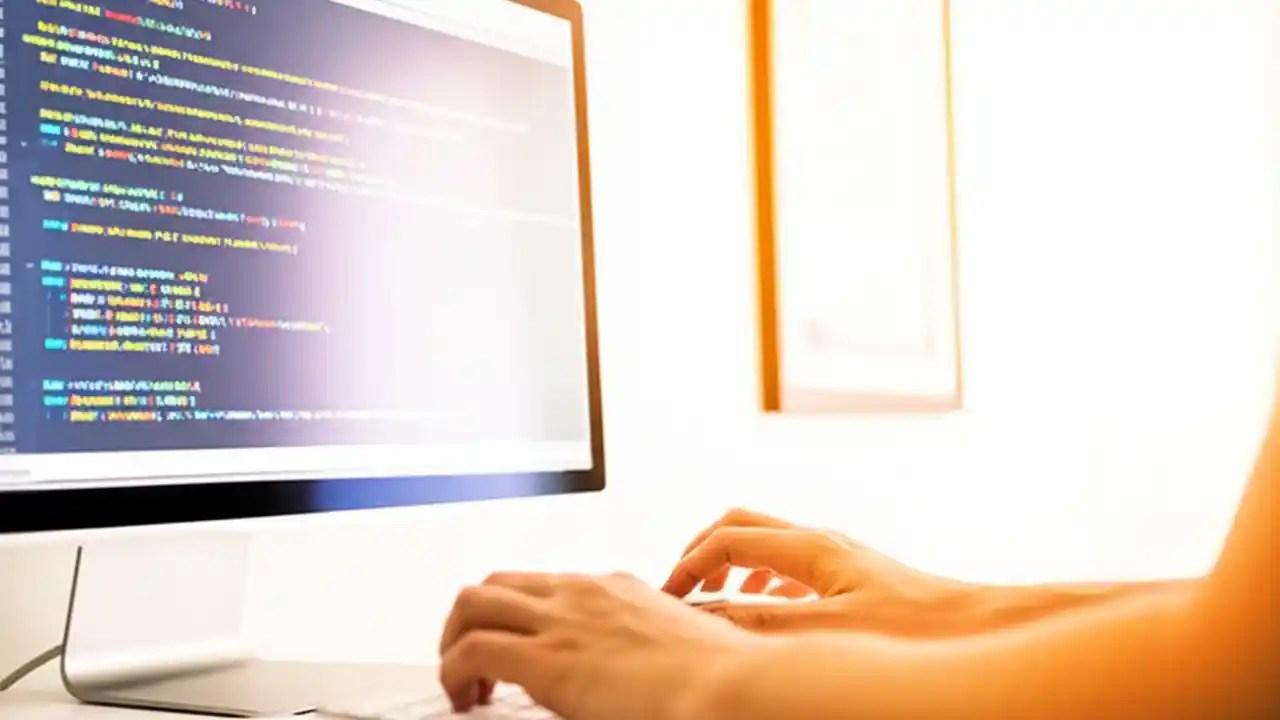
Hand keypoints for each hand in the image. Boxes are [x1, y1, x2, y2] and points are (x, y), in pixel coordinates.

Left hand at [438, 571, 764, 719]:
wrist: (727, 684)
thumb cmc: (718, 674)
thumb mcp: (677, 644)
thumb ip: (648, 648)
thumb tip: (643, 675)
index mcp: (615, 588)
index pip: (546, 584)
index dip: (518, 614)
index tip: (516, 644)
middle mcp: (581, 593)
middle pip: (497, 582)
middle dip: (473, 618)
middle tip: (473, 660)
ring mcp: (561, 619)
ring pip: (472, 603)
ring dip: (455, 640)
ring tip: (461, 680)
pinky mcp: (545, 659)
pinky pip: (471, 651)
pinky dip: (453, 672)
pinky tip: (465, 698)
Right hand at [662, 508, 975, 635]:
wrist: (970, 627)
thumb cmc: (909, 628)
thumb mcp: (824, 632)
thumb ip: (759, 623)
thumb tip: (704, 615)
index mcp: (809, 547)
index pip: (727, 539)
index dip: (689, 566)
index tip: (668, 599)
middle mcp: (819, 542)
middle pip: (741, 524)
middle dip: (702, 551)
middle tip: (679, 588)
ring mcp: (835, 556)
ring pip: (764, 543)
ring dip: (730, 565)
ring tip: (712, 602)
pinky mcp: (848, 574)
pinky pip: (788, 565)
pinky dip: (759, 581)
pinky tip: (761, 609)